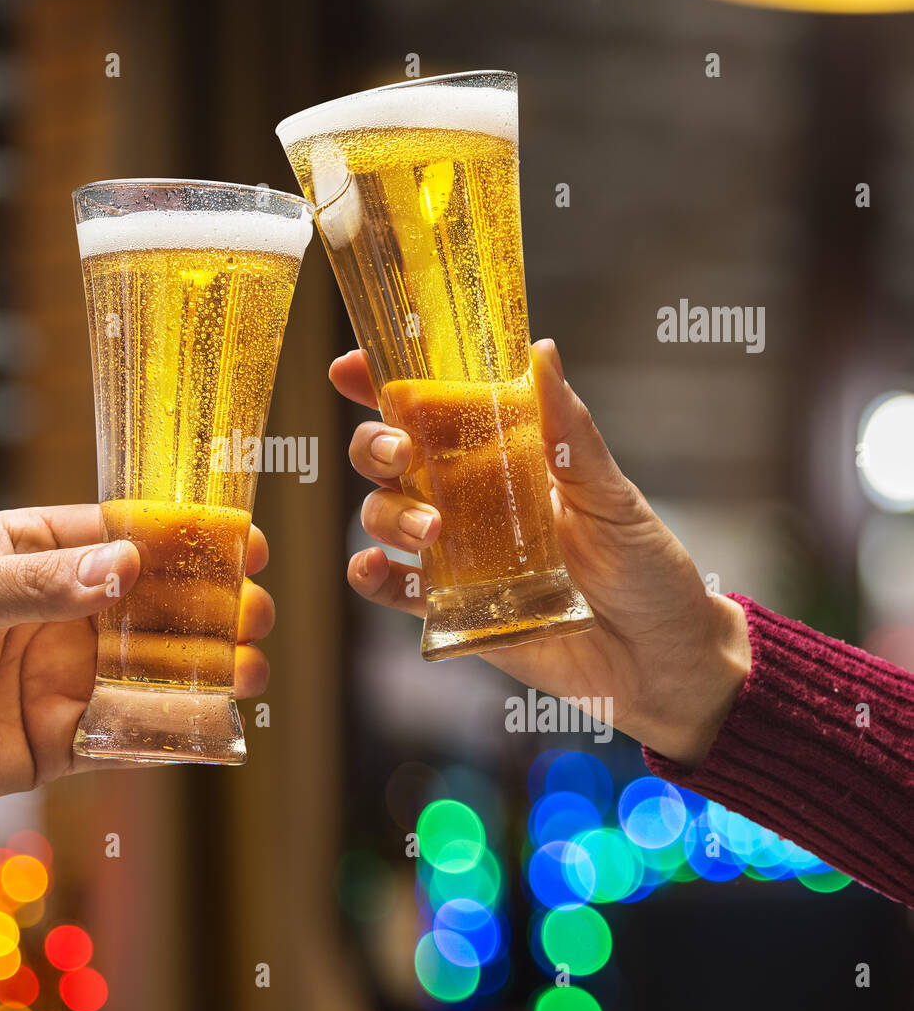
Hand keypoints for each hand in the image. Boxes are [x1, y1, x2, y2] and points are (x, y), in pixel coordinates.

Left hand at [0, 505, 273, 859]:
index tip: (239, 542)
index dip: (181, 540)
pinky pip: (122, 735)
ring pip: (147, 672)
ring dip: (201, 671)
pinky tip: (212, 727)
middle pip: (150, 607)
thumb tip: (127, 567)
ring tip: (251, 671)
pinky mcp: (54, 742)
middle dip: (207, 608)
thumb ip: (40, 584)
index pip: (120, 537)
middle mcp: (56, 613)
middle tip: (254, 613)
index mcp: (30, 554)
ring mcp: (59, 678)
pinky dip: (166, 734)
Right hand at [331, 340, 749, 767]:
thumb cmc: (646, 566)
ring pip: (383, 515)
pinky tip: (375, 566)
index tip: (351, 367)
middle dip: (375, 444)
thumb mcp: (612, 494)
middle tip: (399, 452)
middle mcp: (468, 497)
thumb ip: (569, 432)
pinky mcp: (449, 606)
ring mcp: (454, 551)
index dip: (383, 383)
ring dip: (387, 512)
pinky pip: (392, 586)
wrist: (660, 657)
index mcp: (504, 455)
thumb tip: (541, 353)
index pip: (433, 407)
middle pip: (390, 457)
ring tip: (430, 529)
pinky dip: (369, 574)